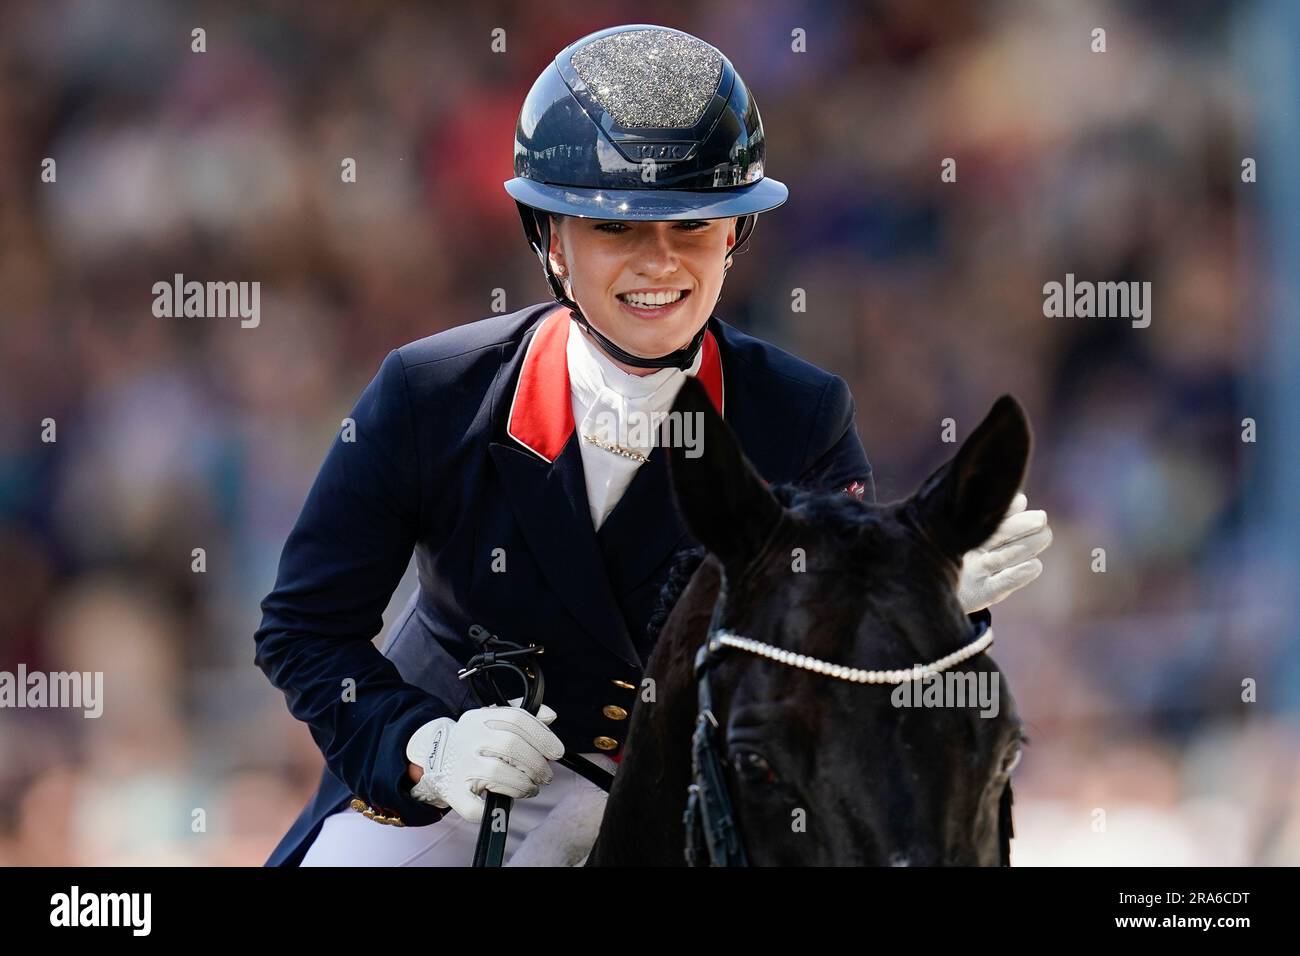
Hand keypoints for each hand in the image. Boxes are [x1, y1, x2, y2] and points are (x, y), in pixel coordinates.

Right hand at [405, 697, 564, 822]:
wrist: (435, 755)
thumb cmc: (474, 740)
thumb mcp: (492, 719)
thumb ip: (522, 715)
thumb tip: (550, 716)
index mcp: (479, 718)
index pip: (516, 719)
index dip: (542, 736)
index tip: (557, 751)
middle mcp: (467, 739)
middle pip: (511, 746)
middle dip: (536, 763)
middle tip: (546, 775)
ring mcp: (460, 767)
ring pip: (498, 774)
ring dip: (524, 785)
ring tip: (532, 787)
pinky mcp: (454, 793)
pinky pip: (477, 807)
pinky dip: (498, 807)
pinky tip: (509, 800)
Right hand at [957, 492, 1051, 613]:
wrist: (931, 597)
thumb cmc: (960, 561)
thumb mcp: (972, 538)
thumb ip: (999, 519)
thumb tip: (1021, 500)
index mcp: (963, 535)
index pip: (989, 520)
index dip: (1007, 511)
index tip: (1021, 501)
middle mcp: (967, 552)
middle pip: (998, 535)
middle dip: (1022, 525)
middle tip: (1041, 519)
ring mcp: (974, 574)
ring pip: (1005, 556)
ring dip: (1029, 544)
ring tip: (1045, 534)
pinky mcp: (982, 594)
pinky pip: (1004, 582)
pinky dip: (1020, 574)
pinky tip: (1035, 565)